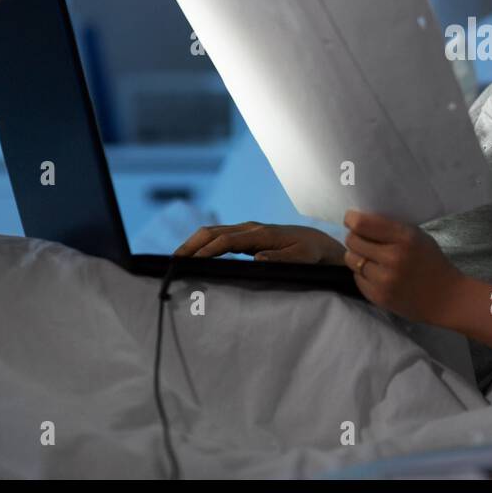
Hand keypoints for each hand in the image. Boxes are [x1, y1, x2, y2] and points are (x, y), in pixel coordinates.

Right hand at [173, 222, 344, 263]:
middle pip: (212, 232)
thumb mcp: (302, 259)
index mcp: (261, 234)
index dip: (206, 251)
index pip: (226, 241)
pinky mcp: (246, 236)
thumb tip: (256, 257)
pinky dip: (203, 245)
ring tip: (176, 260)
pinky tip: (193, 257)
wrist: (319, 243)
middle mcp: (251, 229)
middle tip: (172, 262)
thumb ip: (281, 259)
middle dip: (191, 245)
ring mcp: (247, 231)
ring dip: (193, 244)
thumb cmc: (312, 253)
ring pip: (212, 233)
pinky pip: (219, 237)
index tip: (188, 263)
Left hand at [342, 209, 464, 323]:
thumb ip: (391, 228)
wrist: (445, 297)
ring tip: (370, 257)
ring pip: (351, 259)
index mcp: (404, 238)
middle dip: (355, 237)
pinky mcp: (378, 297)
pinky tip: (377, 273)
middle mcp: (392, 258)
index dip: (351, 219)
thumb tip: (357, 221)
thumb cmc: (431, 261)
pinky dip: (362, 273)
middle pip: (353, 240)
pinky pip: (357, 278)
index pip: (362, 224)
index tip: (351, 219)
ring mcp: (384, 280)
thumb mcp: (417, 236)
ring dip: (357, 256)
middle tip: (364, 240)